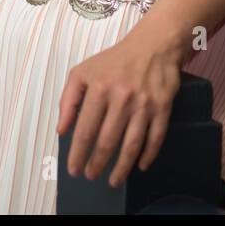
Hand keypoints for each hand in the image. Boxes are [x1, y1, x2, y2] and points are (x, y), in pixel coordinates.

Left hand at [56, 30, 184, 187]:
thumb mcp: (83, 72)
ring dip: (122, 168)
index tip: (74, 169)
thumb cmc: (115, 60)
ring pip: (132, 145)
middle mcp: (122, 97)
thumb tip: (62, 129)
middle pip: (107, 141)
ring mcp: (144, 104)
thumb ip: (68, 100)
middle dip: (97, 164)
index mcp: (99, 88)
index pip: (85, 130)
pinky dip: (148, 155)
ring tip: (113, 180)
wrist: (154, 45)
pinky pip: (156, 137)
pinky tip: (140, 166)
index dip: (78, 154)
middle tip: (91, 176)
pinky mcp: (163, 107)